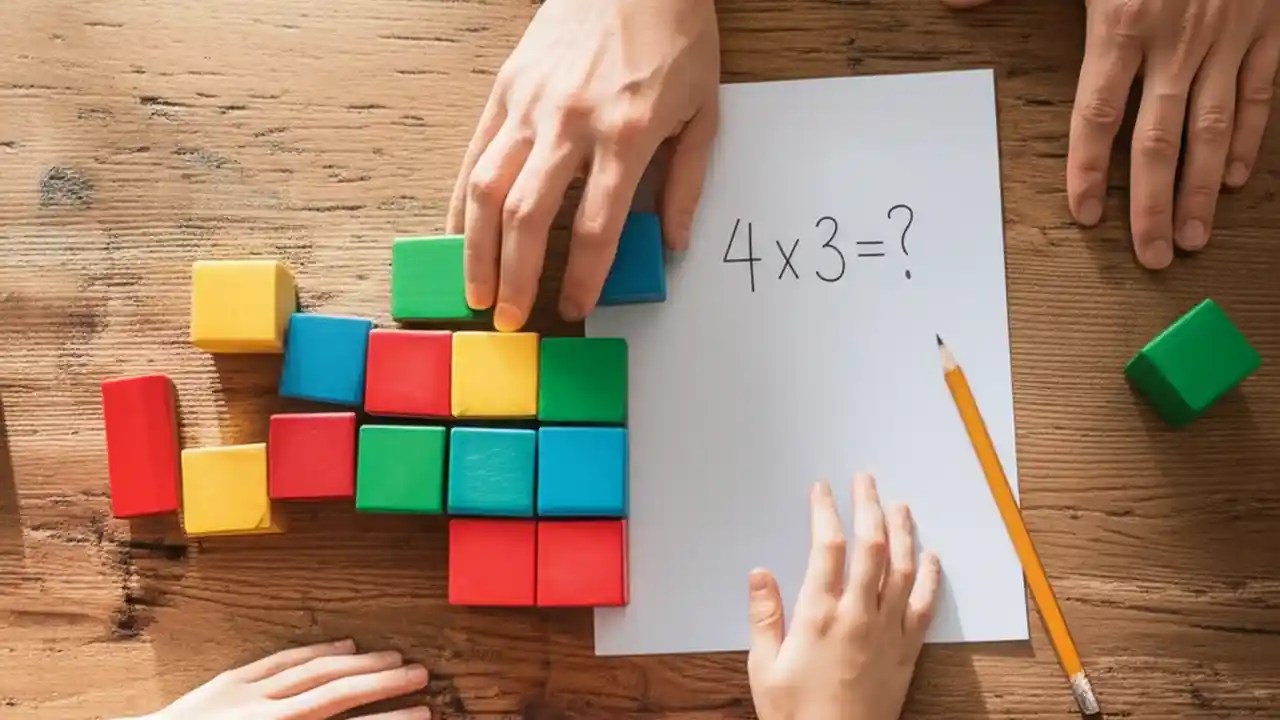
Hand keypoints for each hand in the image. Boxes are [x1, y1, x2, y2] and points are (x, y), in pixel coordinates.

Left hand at [123, 639, 430, 719]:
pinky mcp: (230, 682)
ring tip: (392, 658)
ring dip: (358, 661)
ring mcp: (249, 693)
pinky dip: (316, 651)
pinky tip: (340, 645)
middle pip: (339, 689)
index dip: (391, 719)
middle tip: (422, 675)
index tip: (425, 713)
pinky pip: (282, 660)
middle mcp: (270, 714)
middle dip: (384, 682)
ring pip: (316, 669)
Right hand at [446, 0, 719, 330]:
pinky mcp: (506, 87)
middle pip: (531, 217)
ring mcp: (531, 104)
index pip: (597, 227)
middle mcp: (571, 123)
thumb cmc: (675, 36)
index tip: (574, 308)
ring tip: (475, 291)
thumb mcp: (704, 109)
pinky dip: (461, 199)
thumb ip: (686, 181)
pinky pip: (474, 152)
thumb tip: (672, 242)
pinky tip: (457, 233)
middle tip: (510, 318)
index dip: (582, 278)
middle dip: (516, 277)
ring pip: (488, 188)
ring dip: (477, 249)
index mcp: (627, 134)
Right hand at [747, 474, 941, 719]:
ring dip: (903, 532)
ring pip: (903, 568)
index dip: (825, 512)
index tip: (822, 490)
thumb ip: (763, 617)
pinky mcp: (906, 652)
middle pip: (870, 546)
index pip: (825, 547)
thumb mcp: (763, 668)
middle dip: (868, 506)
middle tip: (866, 480)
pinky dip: (931, 578)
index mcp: (818, 615)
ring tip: (900, 506)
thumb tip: (759, 574)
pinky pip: (925, 606)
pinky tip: (932, 558)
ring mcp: (887, 632)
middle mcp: (858, 615)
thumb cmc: (796, 717)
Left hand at [944, 0, 1279, 268]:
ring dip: (1204, 188)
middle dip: (1155, 204)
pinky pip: (1260, 93)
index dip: (1089, 170)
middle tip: (1153, 254)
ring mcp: (1226, 37)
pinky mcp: (1268, 27)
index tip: (1085, 215)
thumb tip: (954, 0)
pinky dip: (1251, 138)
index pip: (1098, 116)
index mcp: (1120, 25)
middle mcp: (1175, 41)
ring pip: (1215, 128)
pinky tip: (1236, 179)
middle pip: (1159, 140)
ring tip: (1194, 236)